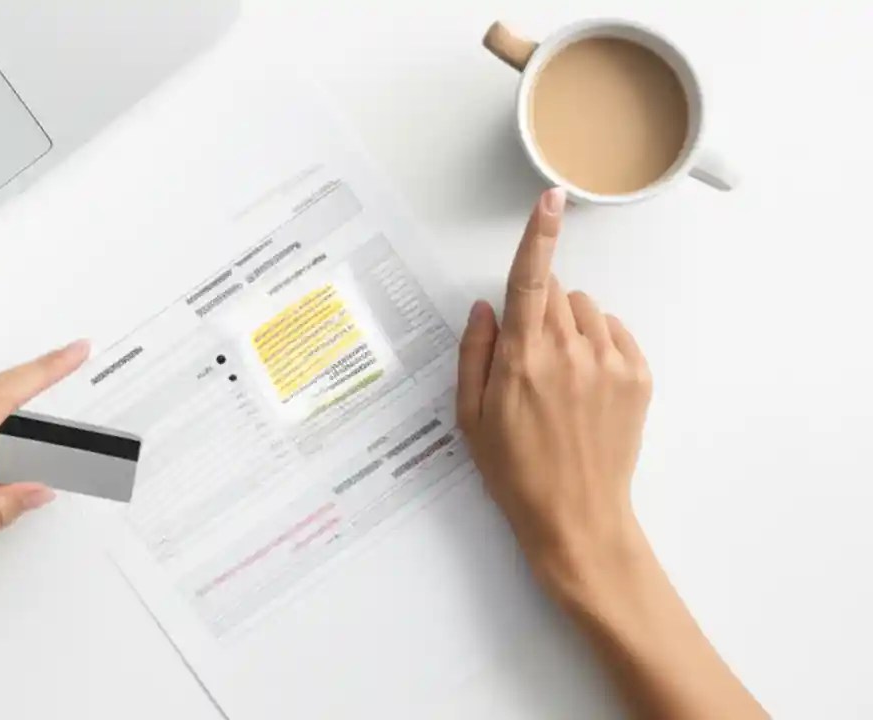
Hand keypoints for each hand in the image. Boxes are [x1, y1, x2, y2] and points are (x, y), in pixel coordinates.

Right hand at [456, 188, 652, 598]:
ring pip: (587, 311)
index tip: (552, 198)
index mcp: (522, 358)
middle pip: (558, 293)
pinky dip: (600, 344)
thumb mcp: (470, 416)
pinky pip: (616, 333)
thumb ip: (474, 353)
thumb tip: (486, 307)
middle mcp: (569, 352)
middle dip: (540, 311)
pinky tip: (586, 385)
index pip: (530, 279)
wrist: (576, 517)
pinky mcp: (637, 378)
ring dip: (571, 327)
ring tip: (560, 378)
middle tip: (529, 361)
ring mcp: (609, 363)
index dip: (538, 234)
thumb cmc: (514, 470)